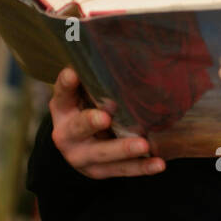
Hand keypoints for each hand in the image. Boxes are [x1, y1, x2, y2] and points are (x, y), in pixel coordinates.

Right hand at [48, 67, 165, 178]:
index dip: (66, 85)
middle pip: (78, 128)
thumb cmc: (88, 107)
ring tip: (143, 144)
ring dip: (124, 149)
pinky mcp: (99, 171)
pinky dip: (142, 167)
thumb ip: (93, 78)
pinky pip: (123, 170)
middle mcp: (67, 134)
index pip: (61, 94)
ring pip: (103, 154)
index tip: (73, 74)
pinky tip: (159, 164)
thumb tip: (117, 48)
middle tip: (105, 118)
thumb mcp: (84, 93)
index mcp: (62, 109)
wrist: (78, 145)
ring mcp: (82, 156)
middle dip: (91, 123)